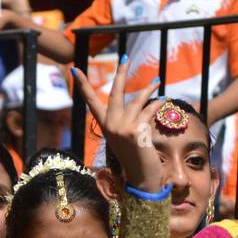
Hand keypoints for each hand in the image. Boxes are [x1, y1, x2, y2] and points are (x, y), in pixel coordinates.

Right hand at [72, 58, 165, 192]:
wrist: (141, 180)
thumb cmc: (135, 160)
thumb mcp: (126, 138)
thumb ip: (126, 121)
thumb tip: (140, 101)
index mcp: (105, 127)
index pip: (91, 102)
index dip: (82, 85)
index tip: (74, 68)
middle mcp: (111, 126)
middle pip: (115, 92)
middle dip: (121, 73)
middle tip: (126, 58)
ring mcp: (123, 128)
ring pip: (137, 100)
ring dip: (148, 89)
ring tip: (157, 81)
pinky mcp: (137, 131)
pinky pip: (150, 111)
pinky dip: (158, 104)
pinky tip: (164, 100)